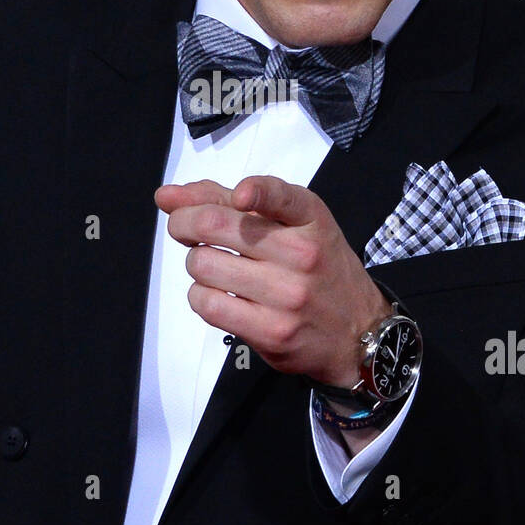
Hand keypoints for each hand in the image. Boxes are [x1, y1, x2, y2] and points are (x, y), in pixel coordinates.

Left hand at [154, 174, 392, 388]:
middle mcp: (302, 254)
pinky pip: (207, 304)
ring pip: (202, 265)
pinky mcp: (271, 332)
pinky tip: (217, 295)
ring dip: (196, 264)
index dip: (252, 191)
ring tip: (214, 268)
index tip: (239, 196)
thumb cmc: (319, 270)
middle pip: (214, 225)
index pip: (279, 195)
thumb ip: (229, 202)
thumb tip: (167, 196)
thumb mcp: (293, 226)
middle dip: (184, 223)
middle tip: (184, 229)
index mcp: (311, 219)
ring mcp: (287, 295)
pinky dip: (200, 296)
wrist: (358, 332)